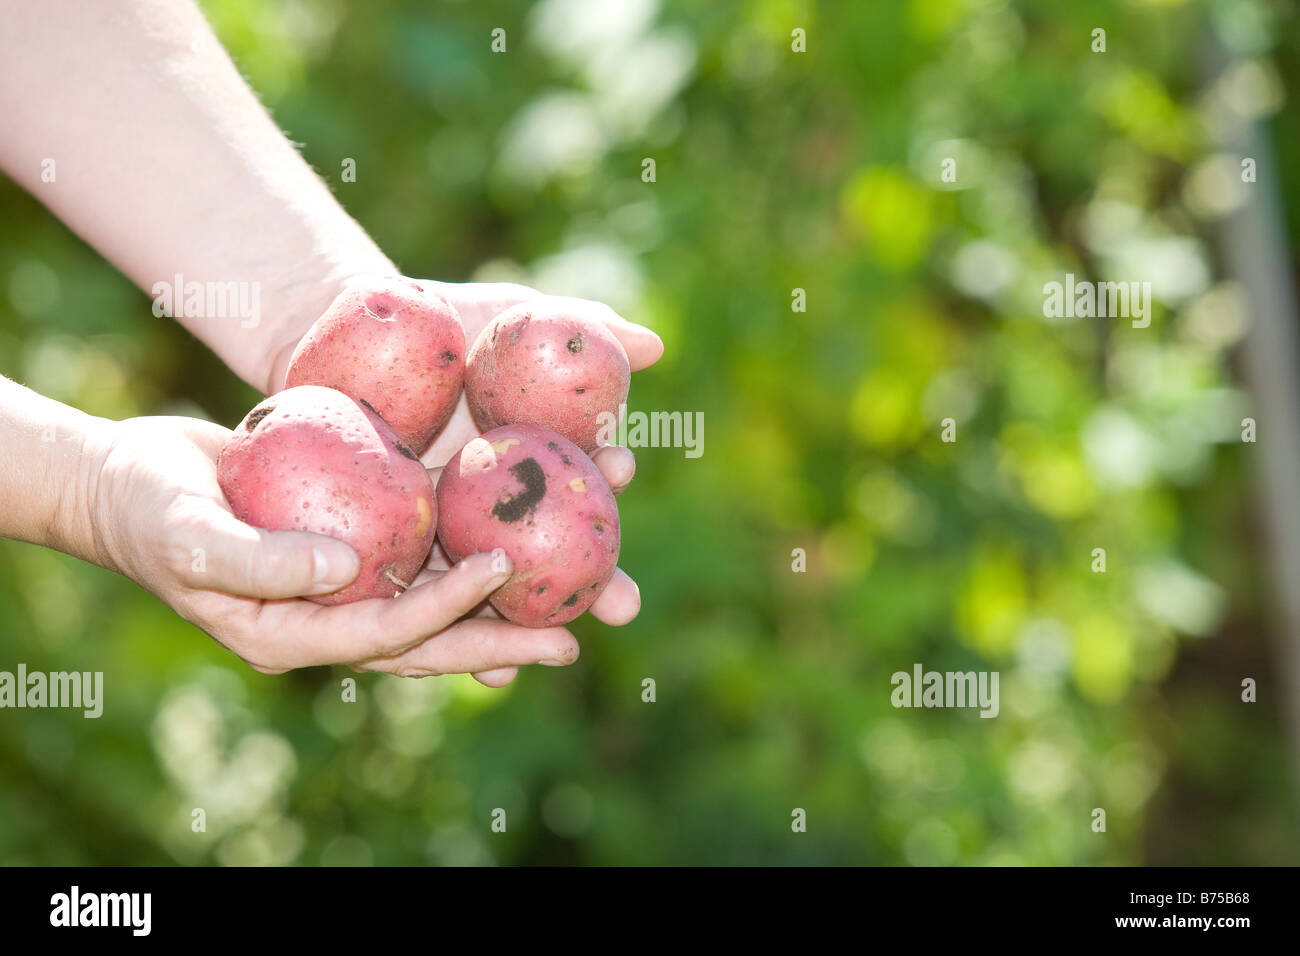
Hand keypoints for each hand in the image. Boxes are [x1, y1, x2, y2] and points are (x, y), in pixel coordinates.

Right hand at [86, 415, 580, 677]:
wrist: (127, 479)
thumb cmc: (145, 508)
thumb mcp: (188, 533)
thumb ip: (258, 559)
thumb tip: (344, 569)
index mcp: (293, 634)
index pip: (388, 631)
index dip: (447, 607)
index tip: (502, 568)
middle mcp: (329, 617)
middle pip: (429, 638)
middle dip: (499, 641)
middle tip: (572, 640)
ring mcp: (342, 583)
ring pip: (433, 599)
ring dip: (497, 600)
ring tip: (568, 600)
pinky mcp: (351, 539)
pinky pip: (418, 550)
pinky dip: (464, 545)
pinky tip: (513, 529)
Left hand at [404, 280, 664, 686]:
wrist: (338, 327)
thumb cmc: (435, 319)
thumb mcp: (505, 314)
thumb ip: (579, 323)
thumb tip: (655, 345)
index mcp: (534, 458)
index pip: (580, 480)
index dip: (605, 486)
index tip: (622, 471)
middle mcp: (500, 504)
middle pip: (553, 554)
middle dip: (595, 586)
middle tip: (626, 606)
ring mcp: (448, 529)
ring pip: (495, 591)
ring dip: (529, 627)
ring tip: (558, 650)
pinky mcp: (398, 546)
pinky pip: (426, 597)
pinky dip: (454, 629)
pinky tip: (483, 662)